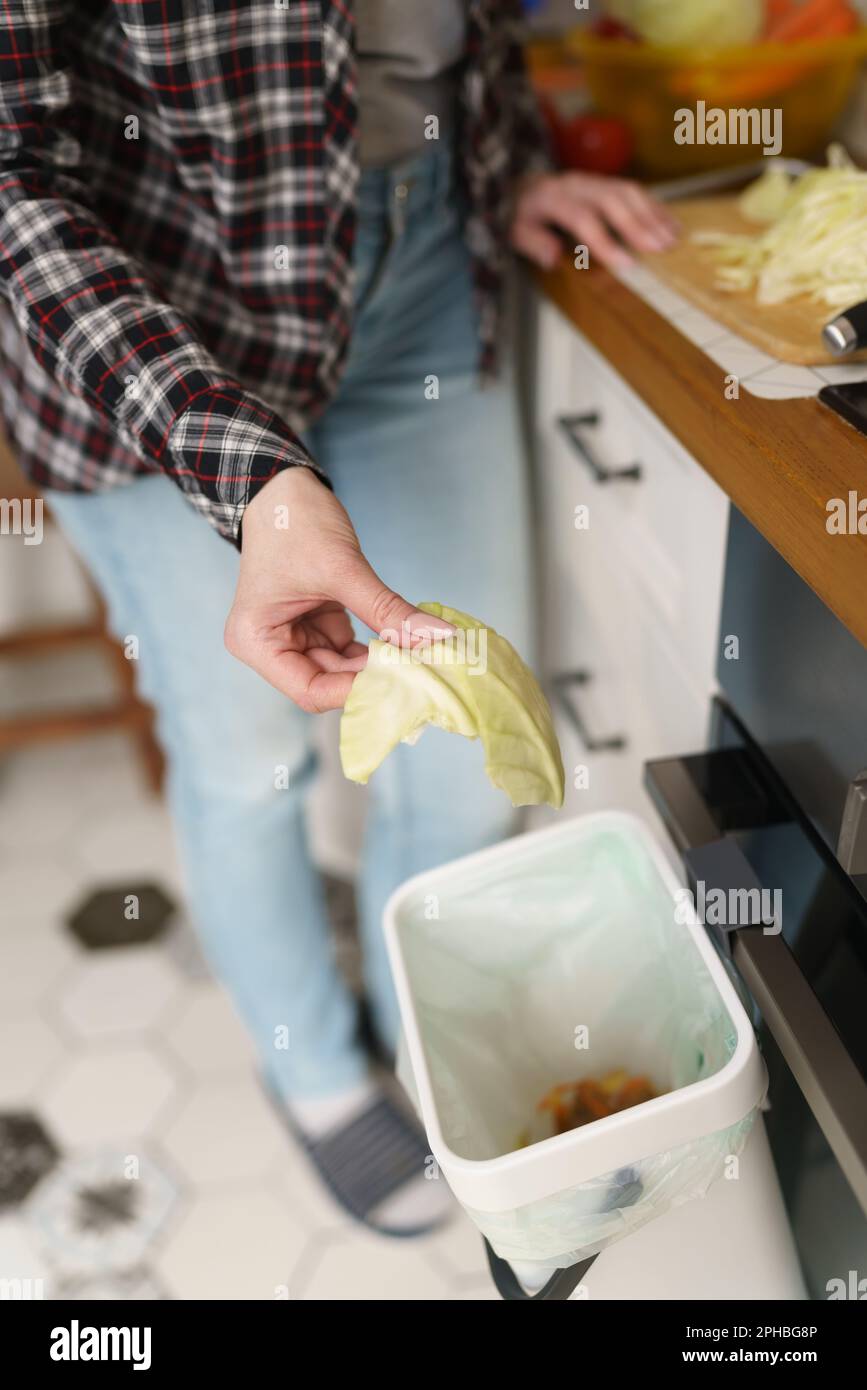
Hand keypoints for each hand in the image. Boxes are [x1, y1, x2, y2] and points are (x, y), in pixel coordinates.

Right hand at [225, 467, 453, 711]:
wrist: (281, 486)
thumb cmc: (293, 521)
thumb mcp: (342, 569)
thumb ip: (388, 610)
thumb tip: (437, 637)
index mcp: (257, 641)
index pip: (310, 690)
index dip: (356, 690)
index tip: (400, 679)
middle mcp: (270, 646)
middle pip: (328, 681)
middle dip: (373, 676)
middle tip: (421, 669)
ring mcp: (294, 636)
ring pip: (344, 668)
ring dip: (379, 663)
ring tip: (419, 656)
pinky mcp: (315, 623)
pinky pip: (350, 647)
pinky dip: (377, 646)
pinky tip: (406, 642)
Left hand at [510, 170, 677, 271]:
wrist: (522, 187)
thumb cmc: (520, 215)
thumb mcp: (514, 231)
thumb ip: (532, 243)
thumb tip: (552, 256)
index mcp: (553, 197)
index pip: (583, 219)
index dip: (605, 242)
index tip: (627, 264)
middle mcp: (577, 184)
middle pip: (612, 201)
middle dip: (639, 225)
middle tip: (661, 248)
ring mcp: (594, 181)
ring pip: (628, 192)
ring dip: (653, 215)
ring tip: (673, 238)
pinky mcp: (606, 182)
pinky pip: (634, 191)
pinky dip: (655, 208)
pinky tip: (672, 225)